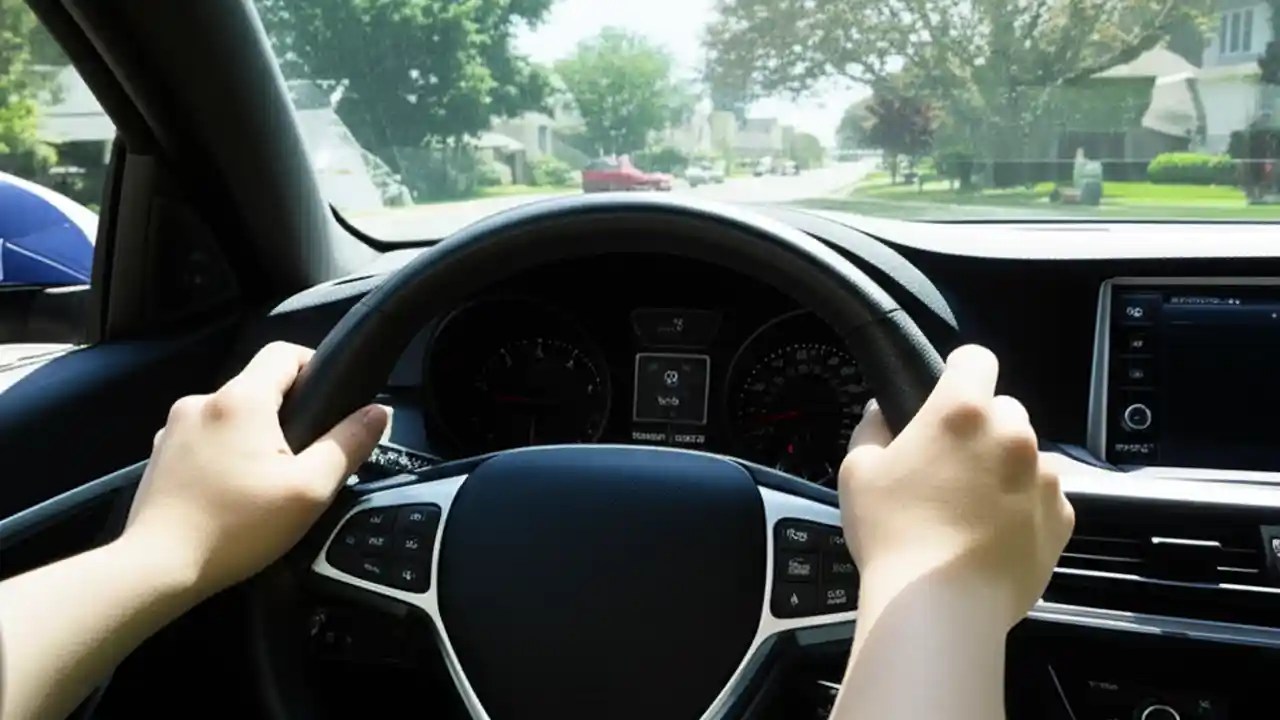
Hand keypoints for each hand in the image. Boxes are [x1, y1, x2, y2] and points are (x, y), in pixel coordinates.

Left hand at [122, 342, 388, 596]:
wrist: (158, 568)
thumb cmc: (237, 527)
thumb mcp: (310, 489)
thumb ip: (349, 444)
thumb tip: (378, 413)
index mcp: (241, 399)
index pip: (284, 353)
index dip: (314, 366)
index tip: (331, 401)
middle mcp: (201, 402)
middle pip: (257, 387)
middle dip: (286, 413)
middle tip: (305, 457)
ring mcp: (172, 428)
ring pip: (230, 416)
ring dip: (252, 437)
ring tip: (267, 481)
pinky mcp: (158, 456)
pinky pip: (204, 440)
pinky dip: (224, 456)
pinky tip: (231, 493)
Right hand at [838, 345, 1073, 628]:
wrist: (940, 607)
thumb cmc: (893, 535)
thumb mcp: (858, 472)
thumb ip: (873, 428)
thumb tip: (883, 412)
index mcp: (962, 411)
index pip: (975, 358)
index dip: (958, 372)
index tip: (946, 394)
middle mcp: (1012, 434)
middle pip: (1004, 409)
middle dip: (981, 429)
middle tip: (950, 466)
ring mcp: (1044, 477)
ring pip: (1027, 455)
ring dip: (1005, 469)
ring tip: (971, 509)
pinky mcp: (1062, 517)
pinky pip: (1043, 497)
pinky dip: (1024, 507)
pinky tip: (991, 535)